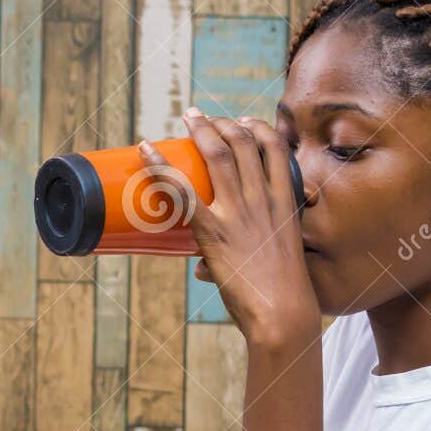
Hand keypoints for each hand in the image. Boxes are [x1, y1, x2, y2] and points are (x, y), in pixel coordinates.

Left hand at [146, 108, 320, 349]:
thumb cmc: (282, 295)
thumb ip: (240, 258)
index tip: (245, 122)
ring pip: (218, 154)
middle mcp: (263, 199)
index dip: (259, 128)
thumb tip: (202, 268)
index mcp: (284, 203)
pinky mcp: (214, 231)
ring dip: (200, 129)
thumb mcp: (276, 260)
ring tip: (186, 117)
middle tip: (203, 117)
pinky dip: (159, 167)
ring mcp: (239, 212)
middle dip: (222, 122)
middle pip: (243, 143)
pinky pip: (181, 191)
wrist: (284, 313)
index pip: (275, 150)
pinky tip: (146, 150)